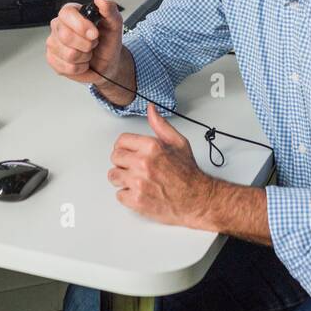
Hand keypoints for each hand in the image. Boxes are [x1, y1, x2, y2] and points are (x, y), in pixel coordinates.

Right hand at [45, 0, 123, 84]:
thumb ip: (110, 10)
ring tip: (88, 53)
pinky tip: (82, 62)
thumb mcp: (114, 24)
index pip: (67, 13)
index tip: (94, 34)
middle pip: (66, 36)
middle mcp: (59, 26)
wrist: (106, 63)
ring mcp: (53, 43)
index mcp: (71, 13)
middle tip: (93, 44)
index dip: (81, 25)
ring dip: (84, 57)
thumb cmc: (107, 42)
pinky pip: (66, 67)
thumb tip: (101, 1)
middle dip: (86, 45)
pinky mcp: (52, 59)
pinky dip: (80, 68)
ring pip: (68, 54)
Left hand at [108, 104, 214, 226]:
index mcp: (151, 146)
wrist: (197, 199)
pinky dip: (128, 195)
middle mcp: (143, 163)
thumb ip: (161, 125)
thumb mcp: (178, 143)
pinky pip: (119, 195)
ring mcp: (139, 182)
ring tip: (137, 180)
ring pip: (113, 176)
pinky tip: (140, 192)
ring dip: (122, 179)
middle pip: (115, 158)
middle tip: (134, 168)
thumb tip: (151, 110)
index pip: (121, 141)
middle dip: (123, 162)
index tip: (128, 153)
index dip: (124, 147)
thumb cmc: (188, 174)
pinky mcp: (137, 200)